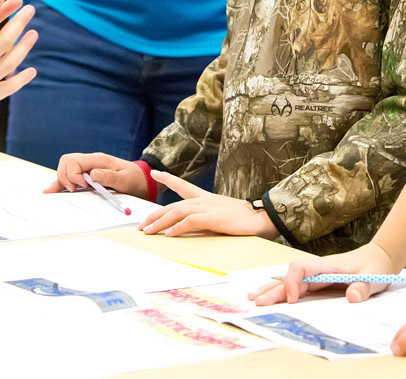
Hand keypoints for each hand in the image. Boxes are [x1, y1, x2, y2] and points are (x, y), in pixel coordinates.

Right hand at [45, 153, 150, 198]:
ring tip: (69, 192)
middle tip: (76, 191)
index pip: (74, 161)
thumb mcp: (125, 180)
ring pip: (65, 168)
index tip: (83, 187)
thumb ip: (109, 177)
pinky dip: (61, 183)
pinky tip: (52, 191)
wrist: (142, 180)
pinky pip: (70, 175)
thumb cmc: (135, 180)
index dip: (73, 175)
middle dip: (65, 177)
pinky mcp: (87, 175)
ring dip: (63, 180)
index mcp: (98, 160)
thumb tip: (92, 175)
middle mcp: (90, 161)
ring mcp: (88, 167)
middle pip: (66, 162)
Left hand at [135, 171, 274, 237]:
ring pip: (177, 212)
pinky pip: (190, 222)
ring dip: (161, 222)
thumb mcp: (223, 216)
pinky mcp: (213, 218)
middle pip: (173, 204)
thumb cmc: (246, 219)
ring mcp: (208, 208)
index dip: (168, 179)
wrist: (263, 217)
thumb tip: (193, 228)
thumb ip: (208, 219)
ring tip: (149, 231)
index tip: (155, 172)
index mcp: (206, 198)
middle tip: (142, 225)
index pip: (183, 185)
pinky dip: (178, 228)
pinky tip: (169, 234)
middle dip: (155, 215)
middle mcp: (204, 200)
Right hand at [248, 242, 400, 305]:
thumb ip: (363, 287)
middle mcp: (317, 270)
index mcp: (327, 266)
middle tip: (256, 301)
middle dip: (272, 288)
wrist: (379, 259)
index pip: (300, 268)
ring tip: (253, 297)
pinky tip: (269, 293)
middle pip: (288, 276)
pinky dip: (280, 290)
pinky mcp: (318, 282)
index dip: (292, 282)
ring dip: (271, 288)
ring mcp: (316, 276)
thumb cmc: (375, 268)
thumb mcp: (374, 279)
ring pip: (289, 280)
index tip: (293, 300)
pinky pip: (296, 286)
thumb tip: (352, 297)